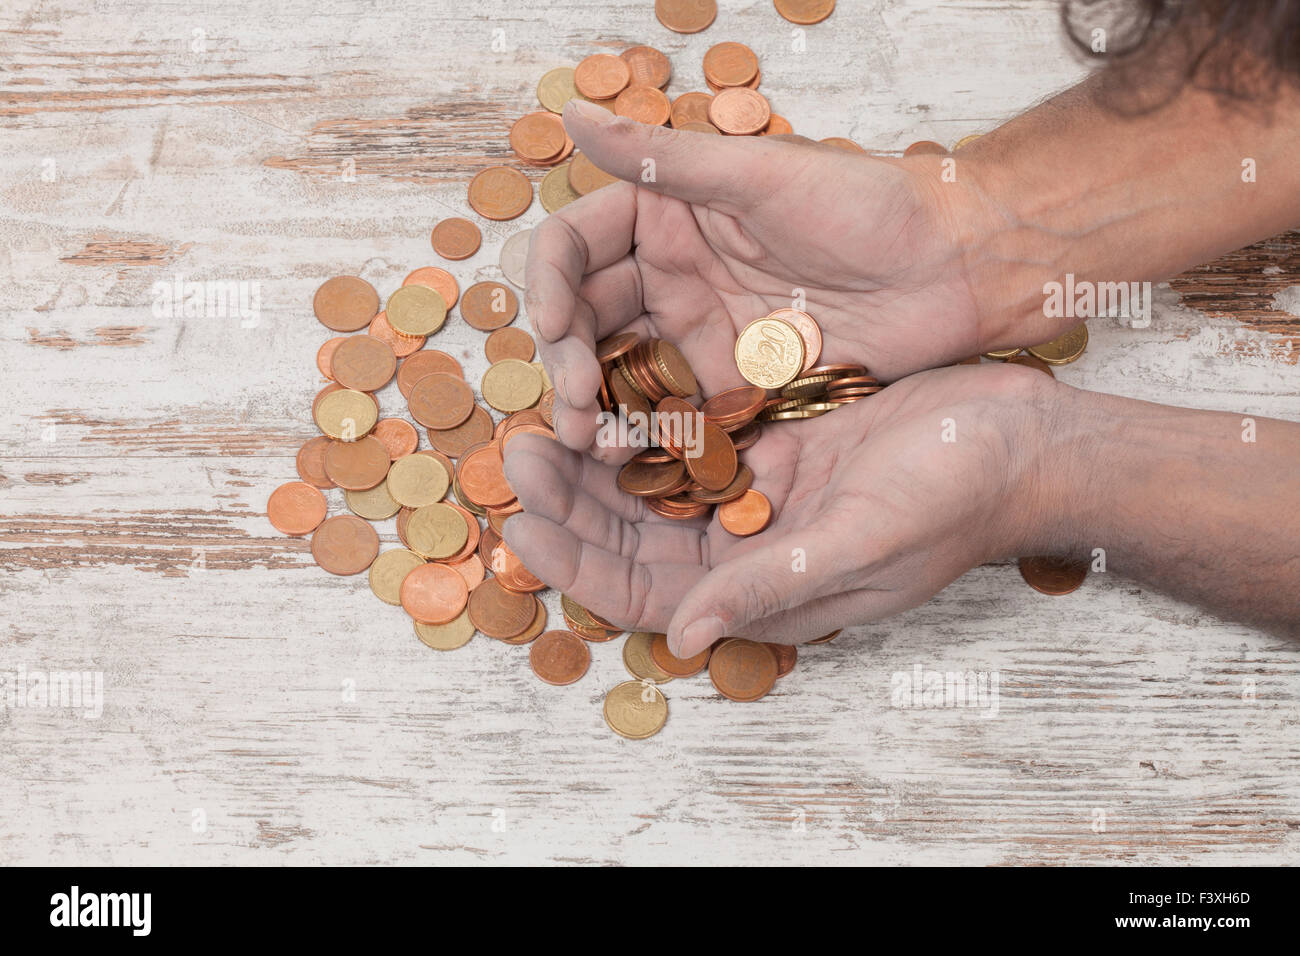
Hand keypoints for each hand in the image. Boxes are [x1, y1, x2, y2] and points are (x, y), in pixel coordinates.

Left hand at [503, 363, 1057, 655]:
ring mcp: (756, 498)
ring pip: (650, 490)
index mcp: (764, 592)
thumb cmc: (957, 495)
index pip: (646, 595)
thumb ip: (771, 586)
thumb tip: (683, 638)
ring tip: (544, 419)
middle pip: (632, 539)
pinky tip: (605, 385)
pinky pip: (687, 442)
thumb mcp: (862, 542)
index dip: (579, 563)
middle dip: (570, 504)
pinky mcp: (769, 446)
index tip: (527, 521)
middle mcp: (748, 551)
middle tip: (520, 452)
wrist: (1019, 439)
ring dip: (596, 459)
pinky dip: (644, 423)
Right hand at [527, 99, 996, 453]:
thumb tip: (571, 113)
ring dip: (596, 404)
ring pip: (621, 370)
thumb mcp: (759, 175)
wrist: (952, 268)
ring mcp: (699, 332)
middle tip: (572, 402)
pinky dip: (645, 432)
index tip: (553, 324)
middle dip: (567, 358)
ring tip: (589, 438)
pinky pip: (672, 409)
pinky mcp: (732, 383)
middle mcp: (673, 273)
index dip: (548, 283)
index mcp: (667, 215)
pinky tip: (631, 454)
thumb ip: (663, 160)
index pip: (576, 247)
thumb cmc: (868, 205)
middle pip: (587, 318)